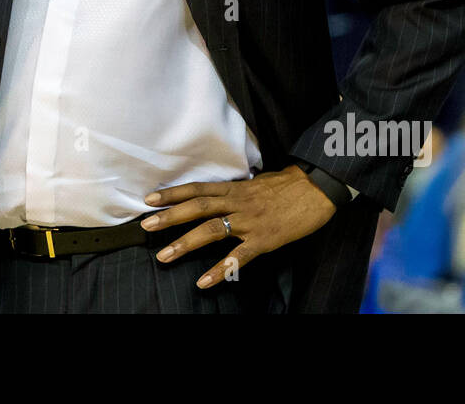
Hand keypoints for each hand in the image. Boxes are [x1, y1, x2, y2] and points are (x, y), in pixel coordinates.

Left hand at [140, 164, 337, 287]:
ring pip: (211, 230)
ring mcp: (250, 221)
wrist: (319, 188)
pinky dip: (219, 270)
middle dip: (169, 216)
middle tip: (145, 225)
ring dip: (184, 243)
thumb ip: (238, 191)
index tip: (149, 199)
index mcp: (236, 188)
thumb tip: (222, 195)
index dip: (173, 193)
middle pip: (197, 207)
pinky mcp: (264, 239)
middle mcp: (238, 202)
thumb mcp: (259, 182)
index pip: (198, 188)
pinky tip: (204, 282)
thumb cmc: (290, 185)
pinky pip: (238, 257)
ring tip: (163, 255)